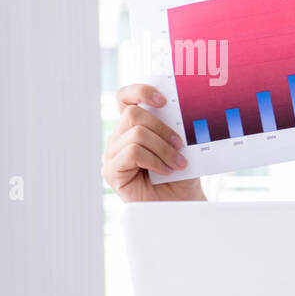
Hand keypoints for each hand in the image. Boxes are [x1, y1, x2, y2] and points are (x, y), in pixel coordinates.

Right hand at [101, 84, 205, 202]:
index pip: (125, 97)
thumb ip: (175, 128)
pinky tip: (165, 171)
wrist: (182, 204)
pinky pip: (132, 152)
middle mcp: (118, 138)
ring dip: (163, 148)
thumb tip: (181, 111)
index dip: (141, 91)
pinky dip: (154, 160)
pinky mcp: (111, 172)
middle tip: (180, 145)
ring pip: (136, 134)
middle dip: (162, 128)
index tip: (164, 101)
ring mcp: (112, 154)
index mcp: (133, 127)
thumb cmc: (182, 176)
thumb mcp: (182, 147)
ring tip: (177, 163)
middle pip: (133, 114)